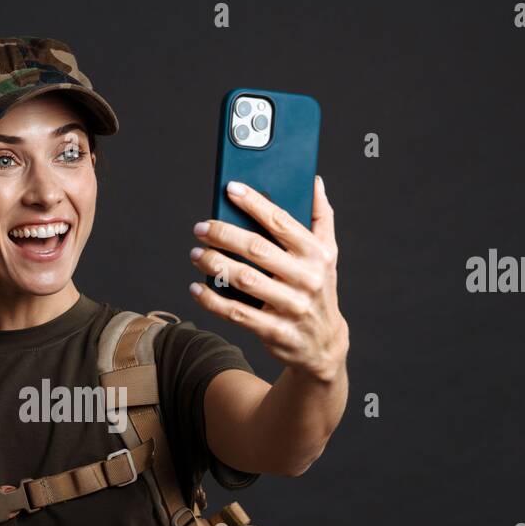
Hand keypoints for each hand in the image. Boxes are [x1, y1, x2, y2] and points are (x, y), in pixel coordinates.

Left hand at [188, 176, 347, 382]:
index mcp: (317, 254)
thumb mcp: (328, 254)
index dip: (254, 203)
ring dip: (214, 264)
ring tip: (196, 254)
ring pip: (243, 279)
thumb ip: (321, 217)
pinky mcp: (274, 331)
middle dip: (223, 234)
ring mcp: (291, 306)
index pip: (281, 221)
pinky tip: (196, 287)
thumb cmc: (318, 288)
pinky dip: (212, 300)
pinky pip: (236, 313)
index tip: (230, 189)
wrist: (323, 344)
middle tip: (201, 227)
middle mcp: (306, 278)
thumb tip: (314, 181)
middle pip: (256, 249)